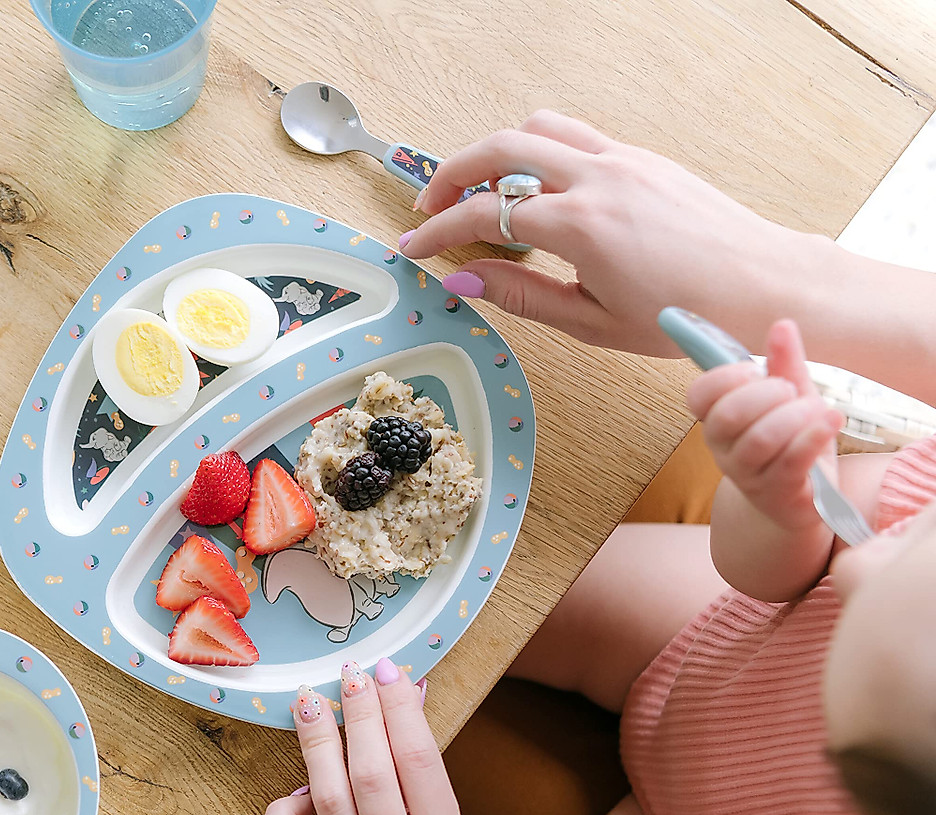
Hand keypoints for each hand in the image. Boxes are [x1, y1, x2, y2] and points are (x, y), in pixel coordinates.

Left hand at [264, 662, 493, 814]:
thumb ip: (430, 781)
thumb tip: (406, 703)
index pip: (418, 764)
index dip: (398, 710)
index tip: (386, 673)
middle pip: (370, 777)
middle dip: (358, 717)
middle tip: (350, 675)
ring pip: (328, 805)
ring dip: (318, 746)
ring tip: (311, 704)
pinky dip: (283, 814)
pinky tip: (299, 788)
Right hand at [399, 111, 826, 354]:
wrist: (762, 282)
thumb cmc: (685, 313)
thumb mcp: (593, 322)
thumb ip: (522, 296)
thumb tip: (466, 281)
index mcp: (581, 224)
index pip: (485, 214)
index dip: (439, 233)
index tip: (414, 249)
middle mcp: (598, 177)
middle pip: (500, 148)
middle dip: (452, 173)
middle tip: (429, 208)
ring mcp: (623, 159)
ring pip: (538, 129)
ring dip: (496, 152)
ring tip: (478, 192)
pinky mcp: (642, 158)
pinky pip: (575, 137)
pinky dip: (538, 152)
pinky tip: (536, 191)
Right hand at [688, 319, 842, 531]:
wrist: (804, 501)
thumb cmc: (791, 442)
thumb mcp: (790, 398)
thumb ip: (784, 364)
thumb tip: (782, 325)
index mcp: (718, 421)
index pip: (699, 396)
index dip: (724, 377)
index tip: (753, 370)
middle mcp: (724, 449)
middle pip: (728, 415)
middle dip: (766, 393)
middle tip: (792, 391)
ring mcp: (748, 475)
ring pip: (760, 439)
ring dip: (795, 415)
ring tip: (816, 410)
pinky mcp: (778, 493)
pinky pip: (791, 461)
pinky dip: (814, 435)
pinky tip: (831, 419)